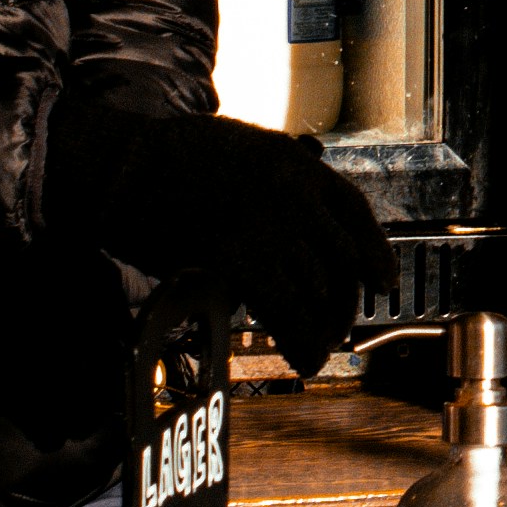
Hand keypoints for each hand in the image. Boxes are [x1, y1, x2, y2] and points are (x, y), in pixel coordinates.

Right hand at [55, 93, 391, 370]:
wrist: (123, 164)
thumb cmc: (171, 159)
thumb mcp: (244, 148)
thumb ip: (280, 182)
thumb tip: (303, 226)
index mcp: (295, 163)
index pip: (355, 213)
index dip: (376, 253)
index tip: (383, 281)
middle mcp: (292, 193)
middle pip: (340, 258)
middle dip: (346, 300)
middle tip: (340, 324)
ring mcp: (268, 225)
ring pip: (317, 289)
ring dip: (324, 325)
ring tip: (322, 345)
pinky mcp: (238, 258)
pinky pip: (286, 310)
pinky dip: (302, 340)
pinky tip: (306, 358)